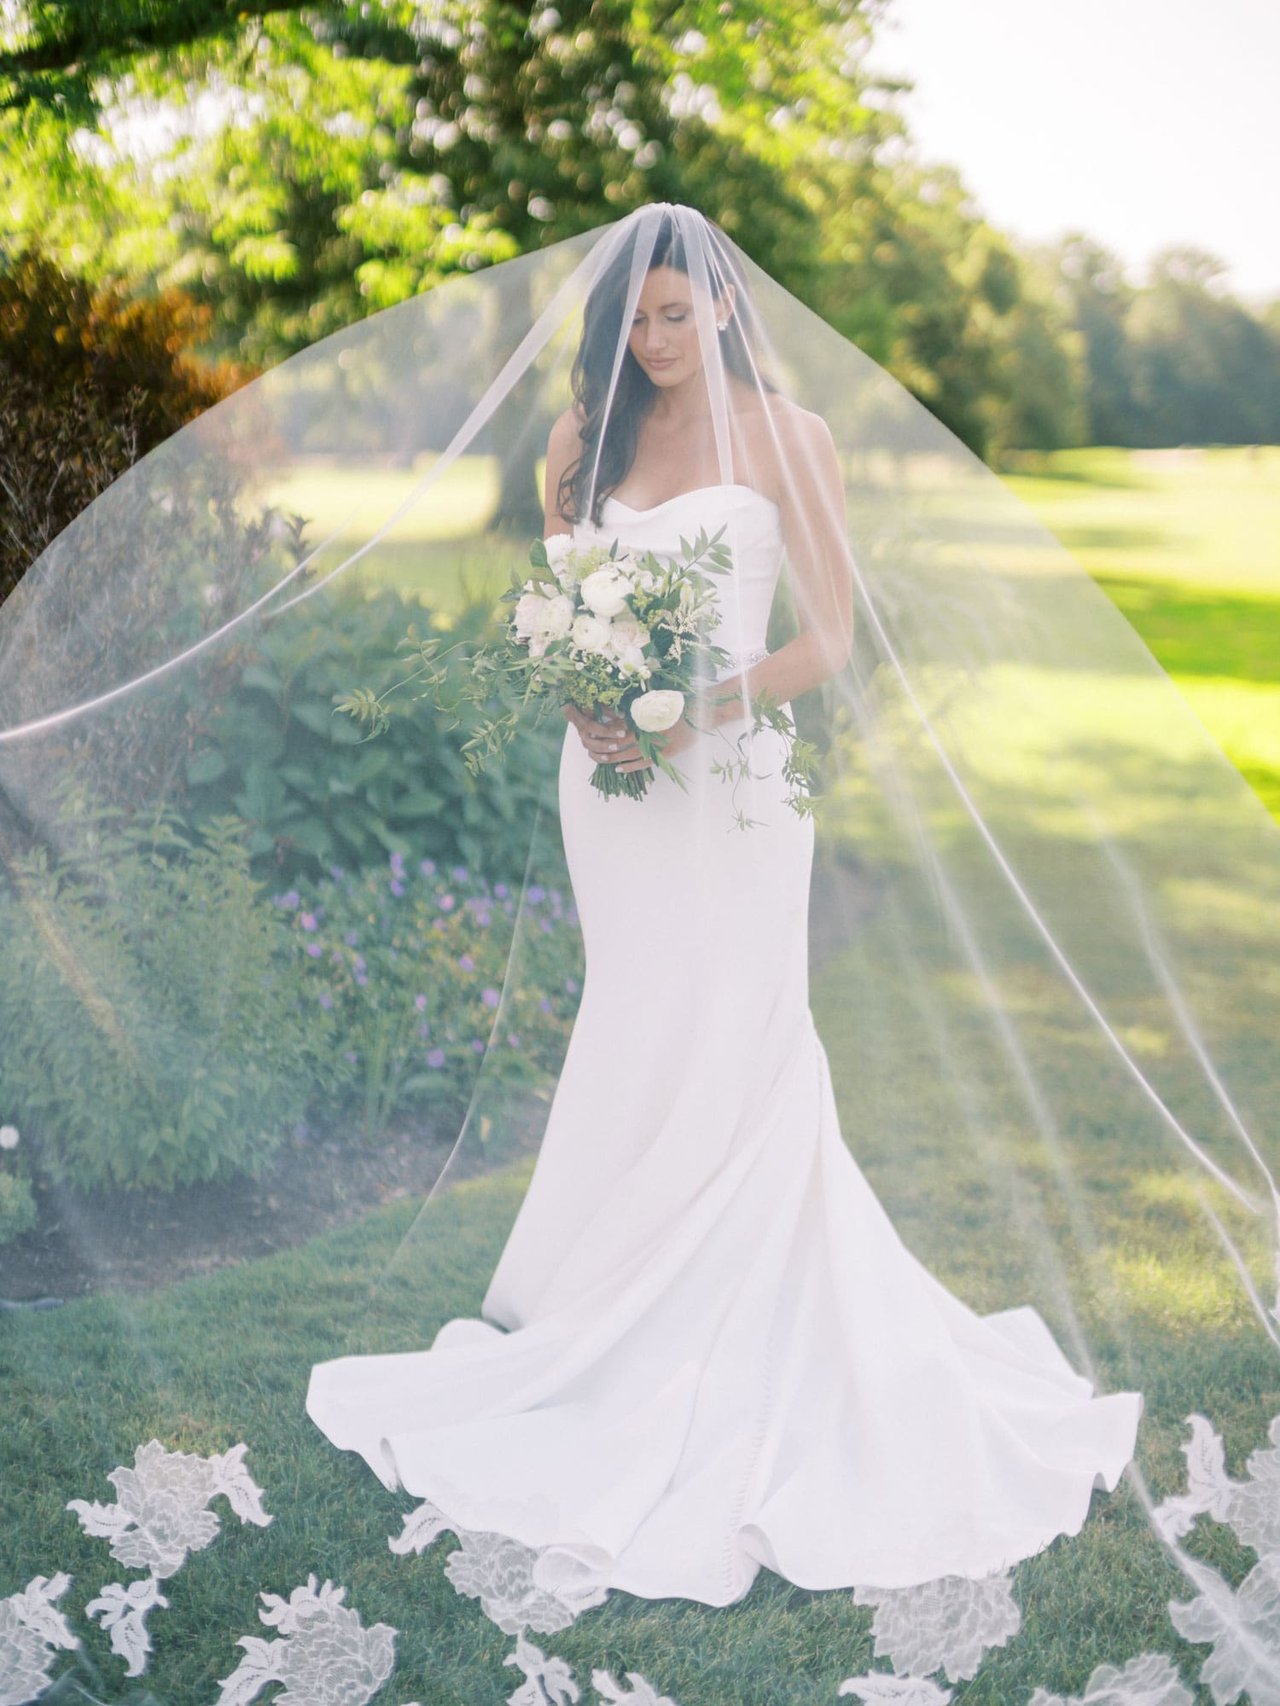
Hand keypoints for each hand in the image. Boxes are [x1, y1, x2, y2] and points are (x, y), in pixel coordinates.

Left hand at [562, 701, 697, 774]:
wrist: (703, 711)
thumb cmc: (680, 702)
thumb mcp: (656, 700)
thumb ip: (639, 705)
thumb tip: (618, 708)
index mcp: (643, 715)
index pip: (617, 723)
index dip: (603, 729)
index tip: (591, 731)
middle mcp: (647, 729)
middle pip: (618, 740)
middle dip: (603, 745)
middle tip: (590, 748)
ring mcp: (656, 743)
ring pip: (628, 753)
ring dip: (612, 757)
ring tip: (600, 759)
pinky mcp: (665, 753)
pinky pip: (643, 763)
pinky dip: (630, 766)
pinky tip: (619, 769)